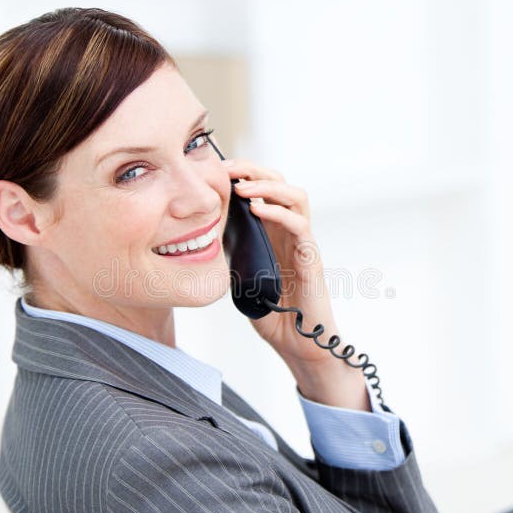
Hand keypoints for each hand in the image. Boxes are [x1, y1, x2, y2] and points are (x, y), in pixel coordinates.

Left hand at [226, 160, 369, 410]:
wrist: (296, 342)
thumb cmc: (271, 311)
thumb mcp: (240, 275)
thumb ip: (230, 252)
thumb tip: (202, 233)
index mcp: (273, 232)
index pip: (263, 190)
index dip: (243, 175)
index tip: (217, 170)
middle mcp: (290, 232)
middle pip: (281, 183)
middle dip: (254, 171)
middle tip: (228, 170)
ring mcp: (302, 243)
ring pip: (296, 197)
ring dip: (269, 186)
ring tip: (243, 188)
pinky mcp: (310, 258)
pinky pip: (300, 225)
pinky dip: (278, 212)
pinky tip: (258, 210)